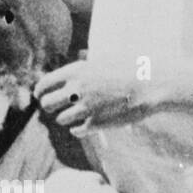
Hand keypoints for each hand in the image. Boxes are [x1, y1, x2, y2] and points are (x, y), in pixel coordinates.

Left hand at [36, 60, 153, 131]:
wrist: (152, 83)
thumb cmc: (131, 69)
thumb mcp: (102, 62)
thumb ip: (83, 70)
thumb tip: (68, 76)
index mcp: (76, 71)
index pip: (44, 83)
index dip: (40, 91)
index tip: (41, 96)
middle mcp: (76, 88)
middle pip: (47, 103)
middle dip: (49, 107)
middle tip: (55, 108)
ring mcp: (86, 107)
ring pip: (60, 119)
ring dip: (66, 118)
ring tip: (77, 115)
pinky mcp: (97, 123)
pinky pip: (76, 131)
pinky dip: (78, 129)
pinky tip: (84, 126)